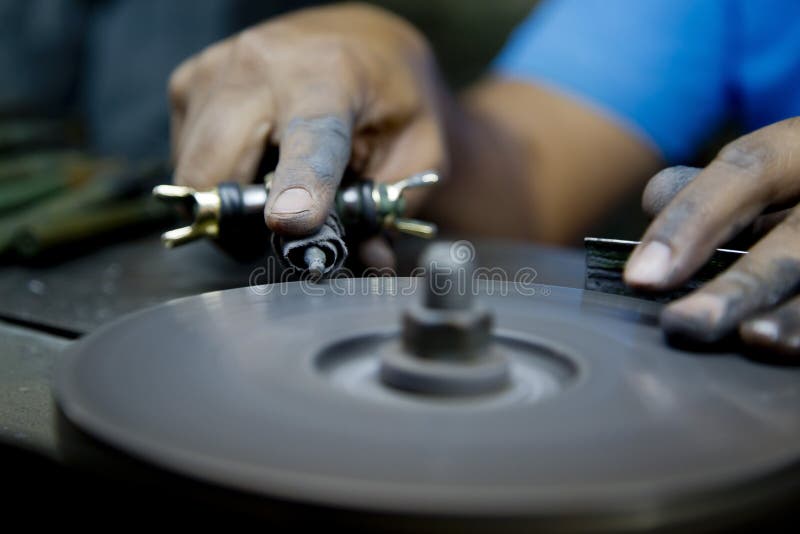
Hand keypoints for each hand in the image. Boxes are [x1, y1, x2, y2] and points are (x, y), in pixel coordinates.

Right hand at [168, 4, 446, 266]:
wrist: (355, 40)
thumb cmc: (388, 96)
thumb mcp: (417, 148)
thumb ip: (389, 206)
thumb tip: (369, 259)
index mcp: (331, 76)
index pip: (311, 139)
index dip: (299, 186)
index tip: (289, 224)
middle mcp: (261, 66)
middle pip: (219, 171)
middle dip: (242, 221)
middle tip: (285, 228)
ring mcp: (214, 71)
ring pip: (193, 175)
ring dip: (228, 203)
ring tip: (275, 182)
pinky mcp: (186, 85)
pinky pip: (184, 161)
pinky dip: (216, 179)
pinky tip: (253, 159)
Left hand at [624, 117, 799, 356]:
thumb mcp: (776, 164)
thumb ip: (720, 187)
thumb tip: (654, 200)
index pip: (747, 169)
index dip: (691, 220)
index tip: (641, 277)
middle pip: (796, 239)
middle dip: (741, 285)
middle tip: (682, 324)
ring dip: (798, 317)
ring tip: (755, 339)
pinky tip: (790, 349)